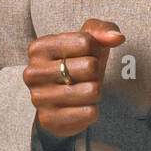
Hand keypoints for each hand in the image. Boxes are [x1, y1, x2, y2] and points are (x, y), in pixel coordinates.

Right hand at [23, 19, 124, 138]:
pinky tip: (80, 106)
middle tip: (84, 76)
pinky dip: (92, 109)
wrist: (61, 102)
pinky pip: (90, 112)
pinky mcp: (49, 120)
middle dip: (96, 72)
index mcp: (39, 48)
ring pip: (92, 90)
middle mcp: (33, 72)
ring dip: (96, 91)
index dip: (95, 49)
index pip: (86, 42)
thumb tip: (117, 37)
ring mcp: (38, 98)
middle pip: (90, 66)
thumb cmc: (77, 63)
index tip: (85, 55)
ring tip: (83, 90)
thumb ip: (102, 30)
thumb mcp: (87, 40)